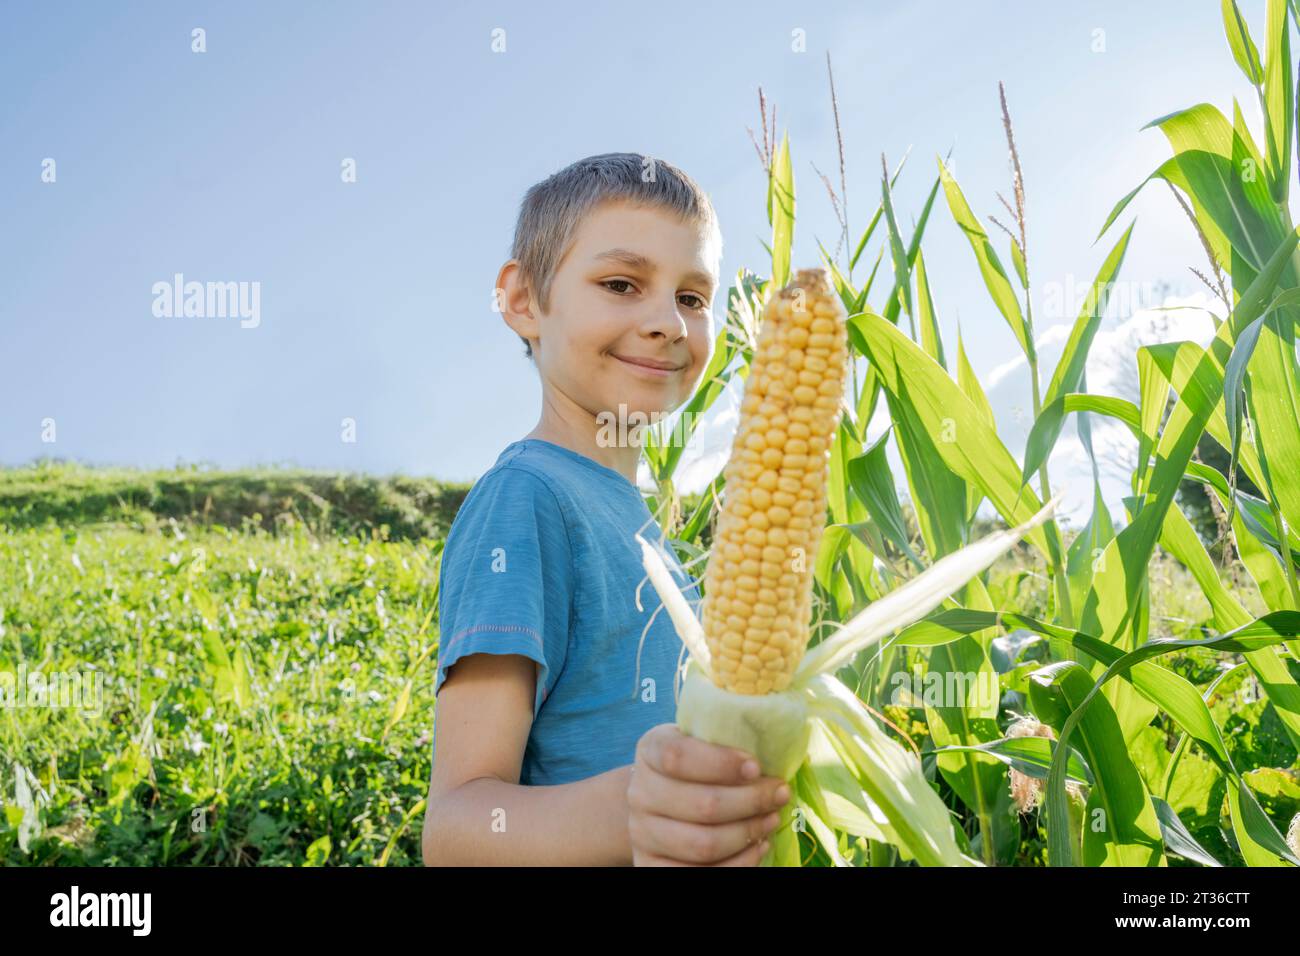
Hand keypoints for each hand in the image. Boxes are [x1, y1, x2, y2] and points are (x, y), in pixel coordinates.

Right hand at [628, 723, 790, 865]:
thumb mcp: (699, 742)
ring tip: (771, 818)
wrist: (656, 803)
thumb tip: (773, 755)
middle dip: (752, 802)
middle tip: (779, 794)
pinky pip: (702, 873)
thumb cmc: (692, 766)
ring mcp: (642, 833)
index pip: (677, 756)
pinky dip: (740, 862)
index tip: (756, 767)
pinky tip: (758, 845)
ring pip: (705, 843)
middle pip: (702, 805)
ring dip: (748, 832)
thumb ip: (724, 742)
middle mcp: (639, 793)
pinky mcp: (650, 866)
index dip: (721, 763)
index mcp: (649, 751)